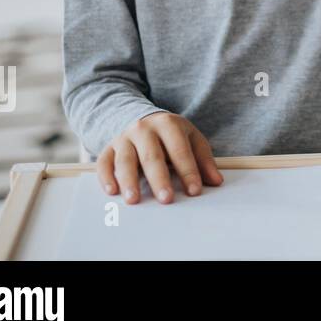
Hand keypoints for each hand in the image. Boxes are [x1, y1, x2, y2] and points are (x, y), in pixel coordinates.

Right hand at [97, 111, 222, 204]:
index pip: (180, 150)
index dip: (188, 171)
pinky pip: (104, 162)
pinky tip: (112, 191)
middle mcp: (144, 129)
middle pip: (152, 156)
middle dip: (159, 179)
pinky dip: (106, 177)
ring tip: (134, 200)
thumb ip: (204, 160)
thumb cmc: (171, 135)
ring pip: (125, 160)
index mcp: (169, 124)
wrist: (142, 120)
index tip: (194, 191)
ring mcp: (124, 138)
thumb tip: (216, 181)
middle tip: (166, 199)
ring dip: (129, 181)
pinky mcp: (108, 147)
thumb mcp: (191, 139)